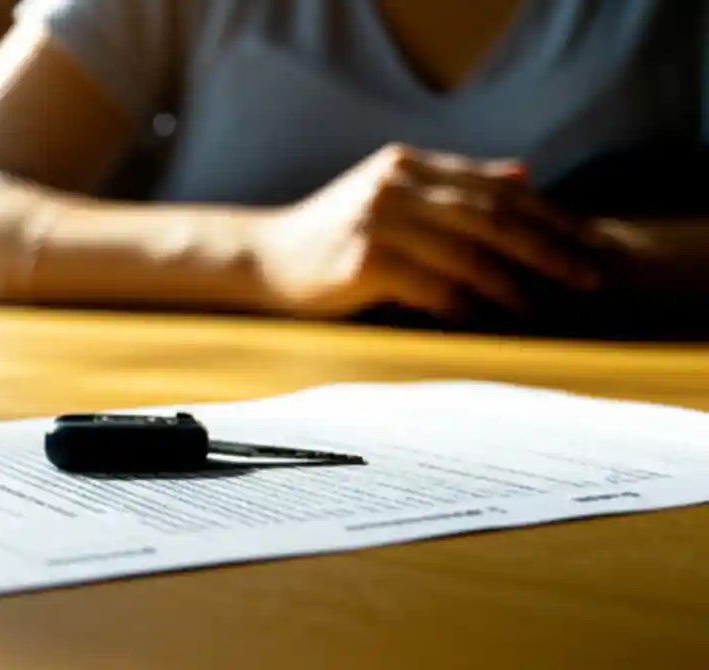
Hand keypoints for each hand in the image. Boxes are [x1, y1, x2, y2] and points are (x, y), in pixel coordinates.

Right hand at [250, 143, 602, 320]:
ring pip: (466, 254)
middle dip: (546, 249)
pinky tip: (485, 323)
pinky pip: (431, 286)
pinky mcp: (363, 261)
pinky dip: (463, 306)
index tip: (588, 242)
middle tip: (586, 277)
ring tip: (542, 308)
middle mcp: (395, 185)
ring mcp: (378, 221)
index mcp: (408, 164)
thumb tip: (524, 175)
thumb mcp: (391, 195)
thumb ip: (453, 185)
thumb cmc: (333, 234)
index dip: (547, 214)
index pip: (495, 187)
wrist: (263, 257)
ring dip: (512, 285)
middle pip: (490, 217)